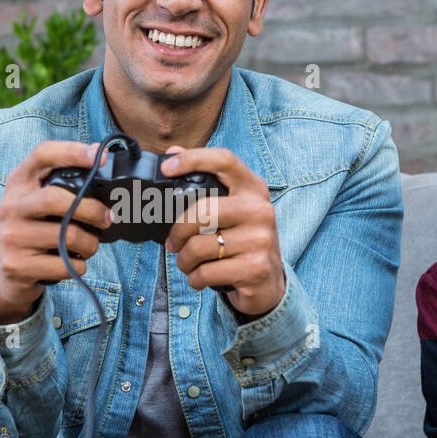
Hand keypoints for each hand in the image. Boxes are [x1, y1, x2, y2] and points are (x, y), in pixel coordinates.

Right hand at [0, 140, 113, 324]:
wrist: (4, 273)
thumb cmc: (31, 231)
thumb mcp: (36, 202)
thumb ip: (62, 183)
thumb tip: (99, 155)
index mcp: (19, 183)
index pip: (42, 155)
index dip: (72, 151)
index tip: (99, 155)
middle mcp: (10, 206)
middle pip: (55, 199)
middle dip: (92, 210)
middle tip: (107, 219)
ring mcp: (11, 237)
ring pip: (68, 236)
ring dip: (90, 244)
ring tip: (89, 246)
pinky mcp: (16, 265)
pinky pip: (64, 265)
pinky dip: (79, 265)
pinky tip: (73, 262)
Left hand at [159, 146, 283, 318]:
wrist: (269, 284)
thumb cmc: (242, 242)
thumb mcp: (232, 210)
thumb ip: (206, 184)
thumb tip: (173, 153)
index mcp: (252, 189)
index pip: (224, 161)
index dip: (193, 159)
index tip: (167, 167)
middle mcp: (260, 210)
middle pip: (202, 211)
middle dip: (178, 232)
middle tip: (173, 243)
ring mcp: (260, 239)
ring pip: (199, 247)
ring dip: (184, 261)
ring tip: (188, 263)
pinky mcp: (255, 267)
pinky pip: (206, 272)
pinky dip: (195, 279)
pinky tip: (201, 277)